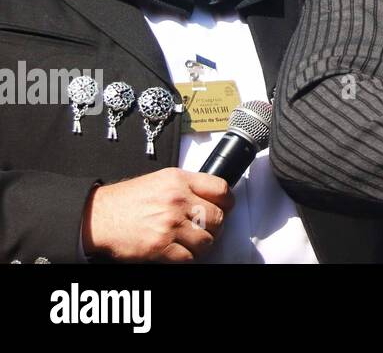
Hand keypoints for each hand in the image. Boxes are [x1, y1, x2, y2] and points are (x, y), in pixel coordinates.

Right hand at [81, 168, 232, 261]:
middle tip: (206, 229)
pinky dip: (187, 257)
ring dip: (202, 245)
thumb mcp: (161, 180)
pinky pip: (189, 258)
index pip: (221, 190)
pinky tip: (179, 251)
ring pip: (207, 241)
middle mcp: (177, 200)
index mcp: (179, 181)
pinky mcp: (160, 247)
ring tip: (192, 242)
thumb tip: (212, 197)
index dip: (227, 202)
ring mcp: (170, 224)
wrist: (99, 216)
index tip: (224, 208)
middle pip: (218, 218)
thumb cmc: (127, 200)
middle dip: (215, 226)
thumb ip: (188, 186)